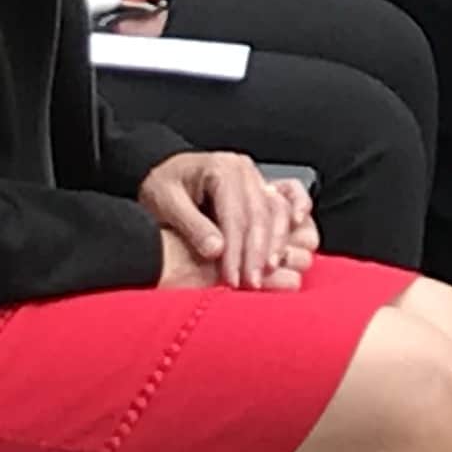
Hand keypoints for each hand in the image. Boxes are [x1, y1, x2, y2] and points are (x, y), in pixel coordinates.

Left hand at [142, 151, 317, 288]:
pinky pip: (280, 206)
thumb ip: (192, 225)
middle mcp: (243, 170)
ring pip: (274, 212)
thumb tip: (216, 251)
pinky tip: (290, 241)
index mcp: (221, 168)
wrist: (163, 170)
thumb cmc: (161, 184)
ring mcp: (254, 177)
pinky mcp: (258, 188)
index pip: (235, 215)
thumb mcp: (165, 202)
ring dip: (274, 244)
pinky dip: (286, 225)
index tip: (232, 279)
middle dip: (257, 253)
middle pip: (258, 215)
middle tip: (251, 283)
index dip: (236, 251)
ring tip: (267, 271)